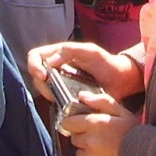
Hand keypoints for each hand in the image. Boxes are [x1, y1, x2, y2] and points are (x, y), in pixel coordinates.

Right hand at [27, 42, 143, 100]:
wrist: (121, 81)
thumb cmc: (107, 63)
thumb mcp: (91, 52)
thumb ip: (70, 51)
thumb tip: (50, 62)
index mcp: (60, 53)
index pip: (35, 55)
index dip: (34, 65)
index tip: (43, 76)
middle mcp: (57, 67)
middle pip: (36, 75)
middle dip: (40, 84)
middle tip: (52, 92)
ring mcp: (61, 82)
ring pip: (43, 88)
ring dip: (47, 94)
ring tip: (59, 98)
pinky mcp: (67, 96)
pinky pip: (54, 100)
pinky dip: (55, 103)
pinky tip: (64, 104)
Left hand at [60, 92, 138, 155]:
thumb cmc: (137, 135)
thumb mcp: (123, 112)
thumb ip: (101, 101)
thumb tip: (81, 96)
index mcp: (95, 124)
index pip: (69, 122)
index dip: (74, 123)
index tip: (80, 126)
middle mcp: (90, 142)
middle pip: (74, 138)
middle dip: (83, 137)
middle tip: (99, 140)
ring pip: (77, 153)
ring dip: (85, 153)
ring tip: (103, 153)